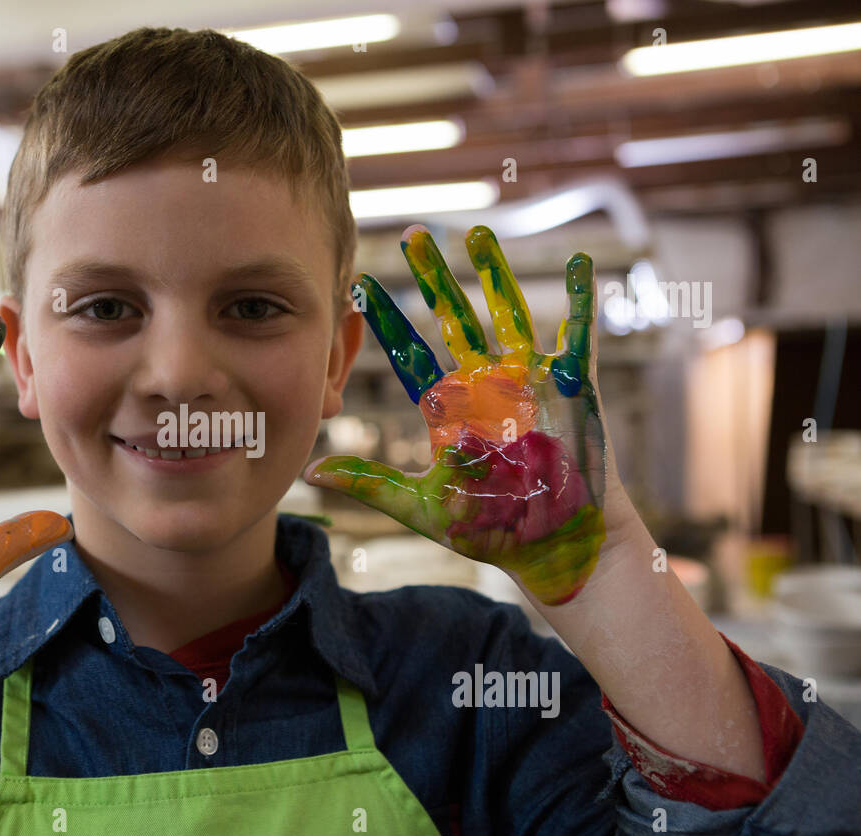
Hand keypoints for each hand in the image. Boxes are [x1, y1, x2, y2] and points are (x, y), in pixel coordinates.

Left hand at [306, 225, 607, 605]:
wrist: (557, 549)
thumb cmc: (493, 531)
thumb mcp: (422, 507)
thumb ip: (369, 484)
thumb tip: (308, 473)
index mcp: (449, 409)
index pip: (410, 352)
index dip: (386, 319)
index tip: (358, 284)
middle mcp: (485, 386)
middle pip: (455, 318)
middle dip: (434, 277)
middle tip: (413, 233)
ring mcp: (529, 382)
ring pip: (509, 313)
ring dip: (495, 273)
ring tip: (478, 232)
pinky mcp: (573, 390)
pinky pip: (579, 338)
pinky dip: (580, 302)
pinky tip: (578, 262)